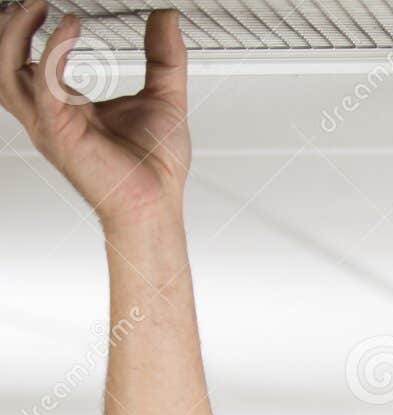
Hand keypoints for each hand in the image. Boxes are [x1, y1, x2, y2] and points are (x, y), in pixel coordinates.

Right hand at [0, 3, 188, 228]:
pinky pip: (43, 84)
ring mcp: (51, 126)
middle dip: (7, 29)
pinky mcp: (61, 134)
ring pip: (6, 72)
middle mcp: (50, 116)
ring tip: (37, 6)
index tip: (44, 5)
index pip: (27, 63)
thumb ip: (163, 56)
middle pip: (3, 65)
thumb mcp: (164, 98)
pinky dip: (54, 50)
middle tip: (31, 2)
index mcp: (65, 107)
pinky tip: (70, 27)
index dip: (27, 31)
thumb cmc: (155, 168)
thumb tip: (166, 18)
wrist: (158, 206)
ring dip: (14, 35)